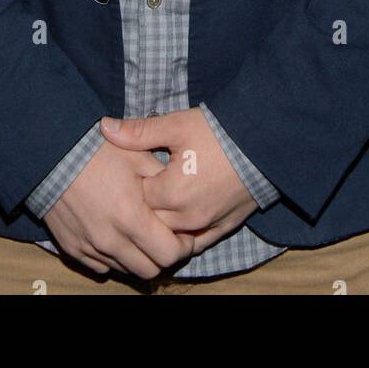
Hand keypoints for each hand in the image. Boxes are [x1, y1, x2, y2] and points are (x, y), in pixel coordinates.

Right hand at [43, 138, 195, 278]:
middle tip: (164, 236)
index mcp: (131, 218)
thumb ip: (162, 179)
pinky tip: (115, 235)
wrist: (51, 152)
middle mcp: (110, 241)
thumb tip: (180, 195)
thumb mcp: (136, 156)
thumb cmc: (96, 151)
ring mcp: (89, 248)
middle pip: (149, 270)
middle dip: (162, 256)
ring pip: (125, 269)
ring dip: (137, 257)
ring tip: (140, 234)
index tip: (184, 234)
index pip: (169, 254)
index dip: (183, 246)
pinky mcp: (72, 248)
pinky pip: (100, 266)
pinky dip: (113, 257)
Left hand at [99, 107, 258, 255]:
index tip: (131, 173)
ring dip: (164, 224)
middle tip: (144, 188)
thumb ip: (139, 132)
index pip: (138, 199)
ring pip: (174, 236)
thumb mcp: (176, 125)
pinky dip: (187, 236)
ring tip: (161, 204)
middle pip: (152, 223)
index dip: (133, 185)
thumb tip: (104, 127)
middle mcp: (188, 216)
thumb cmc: (218, 130)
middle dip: (145, 208)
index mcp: (172, 192)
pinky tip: (181, 223)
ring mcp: (208, 224)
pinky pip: (199, 242)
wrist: (263, 139)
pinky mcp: (226, 226)